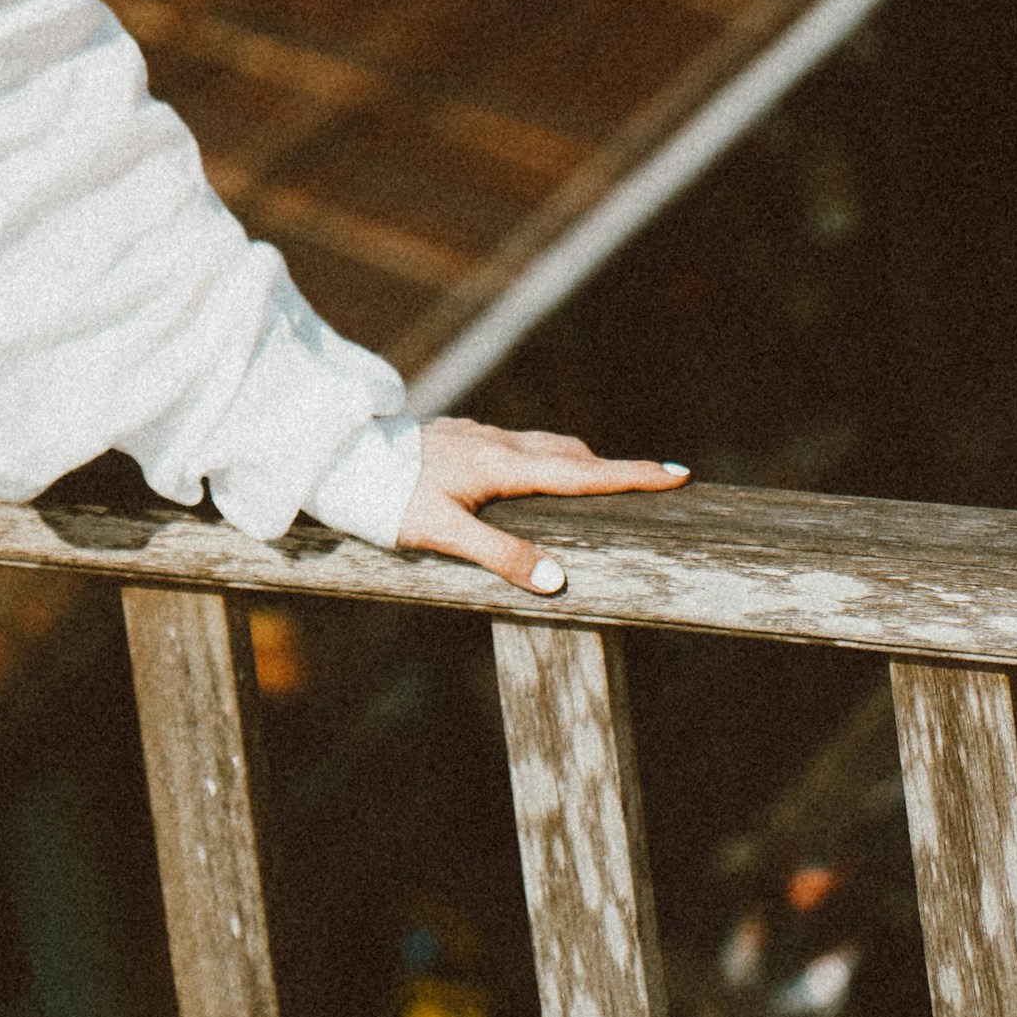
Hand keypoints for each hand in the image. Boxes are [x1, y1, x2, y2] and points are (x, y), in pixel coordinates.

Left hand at [399, 417, 687, 595]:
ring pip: (544, 445)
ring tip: (605, 480)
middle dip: (615, 469)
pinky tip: (538, 472)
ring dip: (580, 460)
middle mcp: (496, 444)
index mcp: (501, 466)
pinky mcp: (460, 438)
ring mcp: (477, 437)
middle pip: (571, 455)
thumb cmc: (387, 499)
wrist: (338, 458)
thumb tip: (558, 579)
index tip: (678, 473)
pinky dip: (546, 457)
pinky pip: (519, 445)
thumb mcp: (442, 533)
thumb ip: (500, 555)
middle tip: (657, 481)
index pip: (581, 473)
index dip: (631, 476)